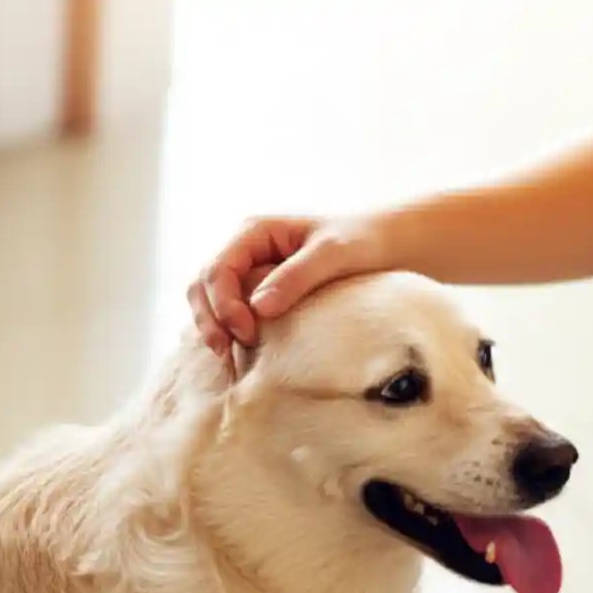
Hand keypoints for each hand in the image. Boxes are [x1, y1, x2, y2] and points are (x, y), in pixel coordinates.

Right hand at [187, 217, 385, 353]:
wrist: (388, 247)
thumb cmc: (364, 242)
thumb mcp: (334, 254)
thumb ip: (296, 276)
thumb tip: (257, 307)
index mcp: (256, 232)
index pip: (217, 269)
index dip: (223, 304)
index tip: (247, 333)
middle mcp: (246, 251)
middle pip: (204, 286)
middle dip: (211, 320)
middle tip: (229, 354)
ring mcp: (251, 274)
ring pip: (211, 302)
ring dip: (215, 329)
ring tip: (231, 360)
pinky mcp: (261, 295)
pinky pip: (232, 315)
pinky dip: (230, 334)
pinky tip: (242, 357)